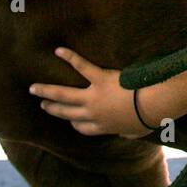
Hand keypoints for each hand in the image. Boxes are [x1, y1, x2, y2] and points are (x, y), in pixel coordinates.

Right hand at [29, 47, 153, 138]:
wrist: (153, 105)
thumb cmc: (149, 118)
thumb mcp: (137, 132)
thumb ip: (129, 134)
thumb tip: (128, 135)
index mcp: (103, 126)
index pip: (82, 128)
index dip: (74, 123)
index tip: (69, 121)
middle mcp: (93, 112)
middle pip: (66, 112)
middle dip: (52, 109)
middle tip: (42, 104)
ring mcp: (94, 96)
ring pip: (63, 94)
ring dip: (47, 90)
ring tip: (33, 88)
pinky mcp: (101, 79)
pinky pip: (82, 66)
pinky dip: (70, 57)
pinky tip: (58, 50)